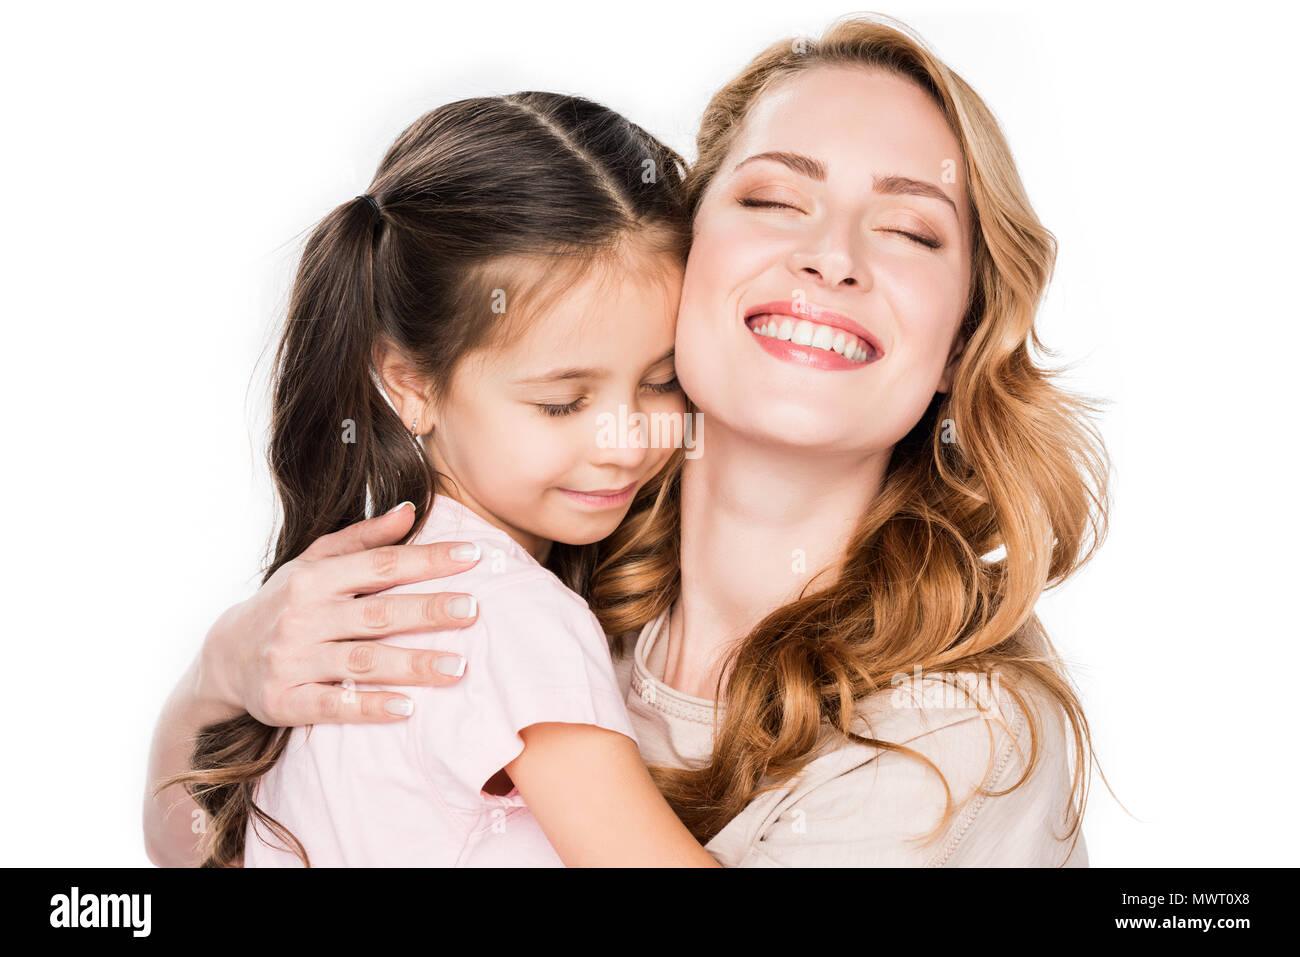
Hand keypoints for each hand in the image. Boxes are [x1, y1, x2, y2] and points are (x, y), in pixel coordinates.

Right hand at [199, 502, 480, 726]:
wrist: (224, 656)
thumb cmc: (285, 602)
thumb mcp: (314, 562)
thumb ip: (364, 538)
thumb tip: (412, 510)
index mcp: (315, 578)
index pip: (381, 565)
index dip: (427, 559)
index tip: (472, 556)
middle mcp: (303, 617)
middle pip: (377, 614)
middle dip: (428, 611)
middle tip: (473, 610)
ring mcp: (293, 660)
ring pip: (362, 662)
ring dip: (412, 665)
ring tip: (458, 667)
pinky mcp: (285, 701)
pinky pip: (332, 706)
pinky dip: (369, 707)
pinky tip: (407, 708)